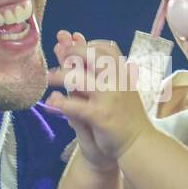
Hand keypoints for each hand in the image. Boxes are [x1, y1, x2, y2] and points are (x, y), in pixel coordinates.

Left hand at [45, 32, 150, 161]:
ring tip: (48, 78)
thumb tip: (75, 49)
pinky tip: (52, 101)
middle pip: (94, 56)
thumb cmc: (124, 116)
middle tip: (59, 55)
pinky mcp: (101, 116)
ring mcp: (110, 98)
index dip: (87, 44)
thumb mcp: (115, 90)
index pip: (106, 48)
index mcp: (122, 74)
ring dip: (60, 76)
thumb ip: (97, 73)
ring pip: (80, 79)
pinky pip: (76, 106)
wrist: (139, 143)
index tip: (74, 47)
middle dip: (73, 52)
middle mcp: (118, 82)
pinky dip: (61, 102)